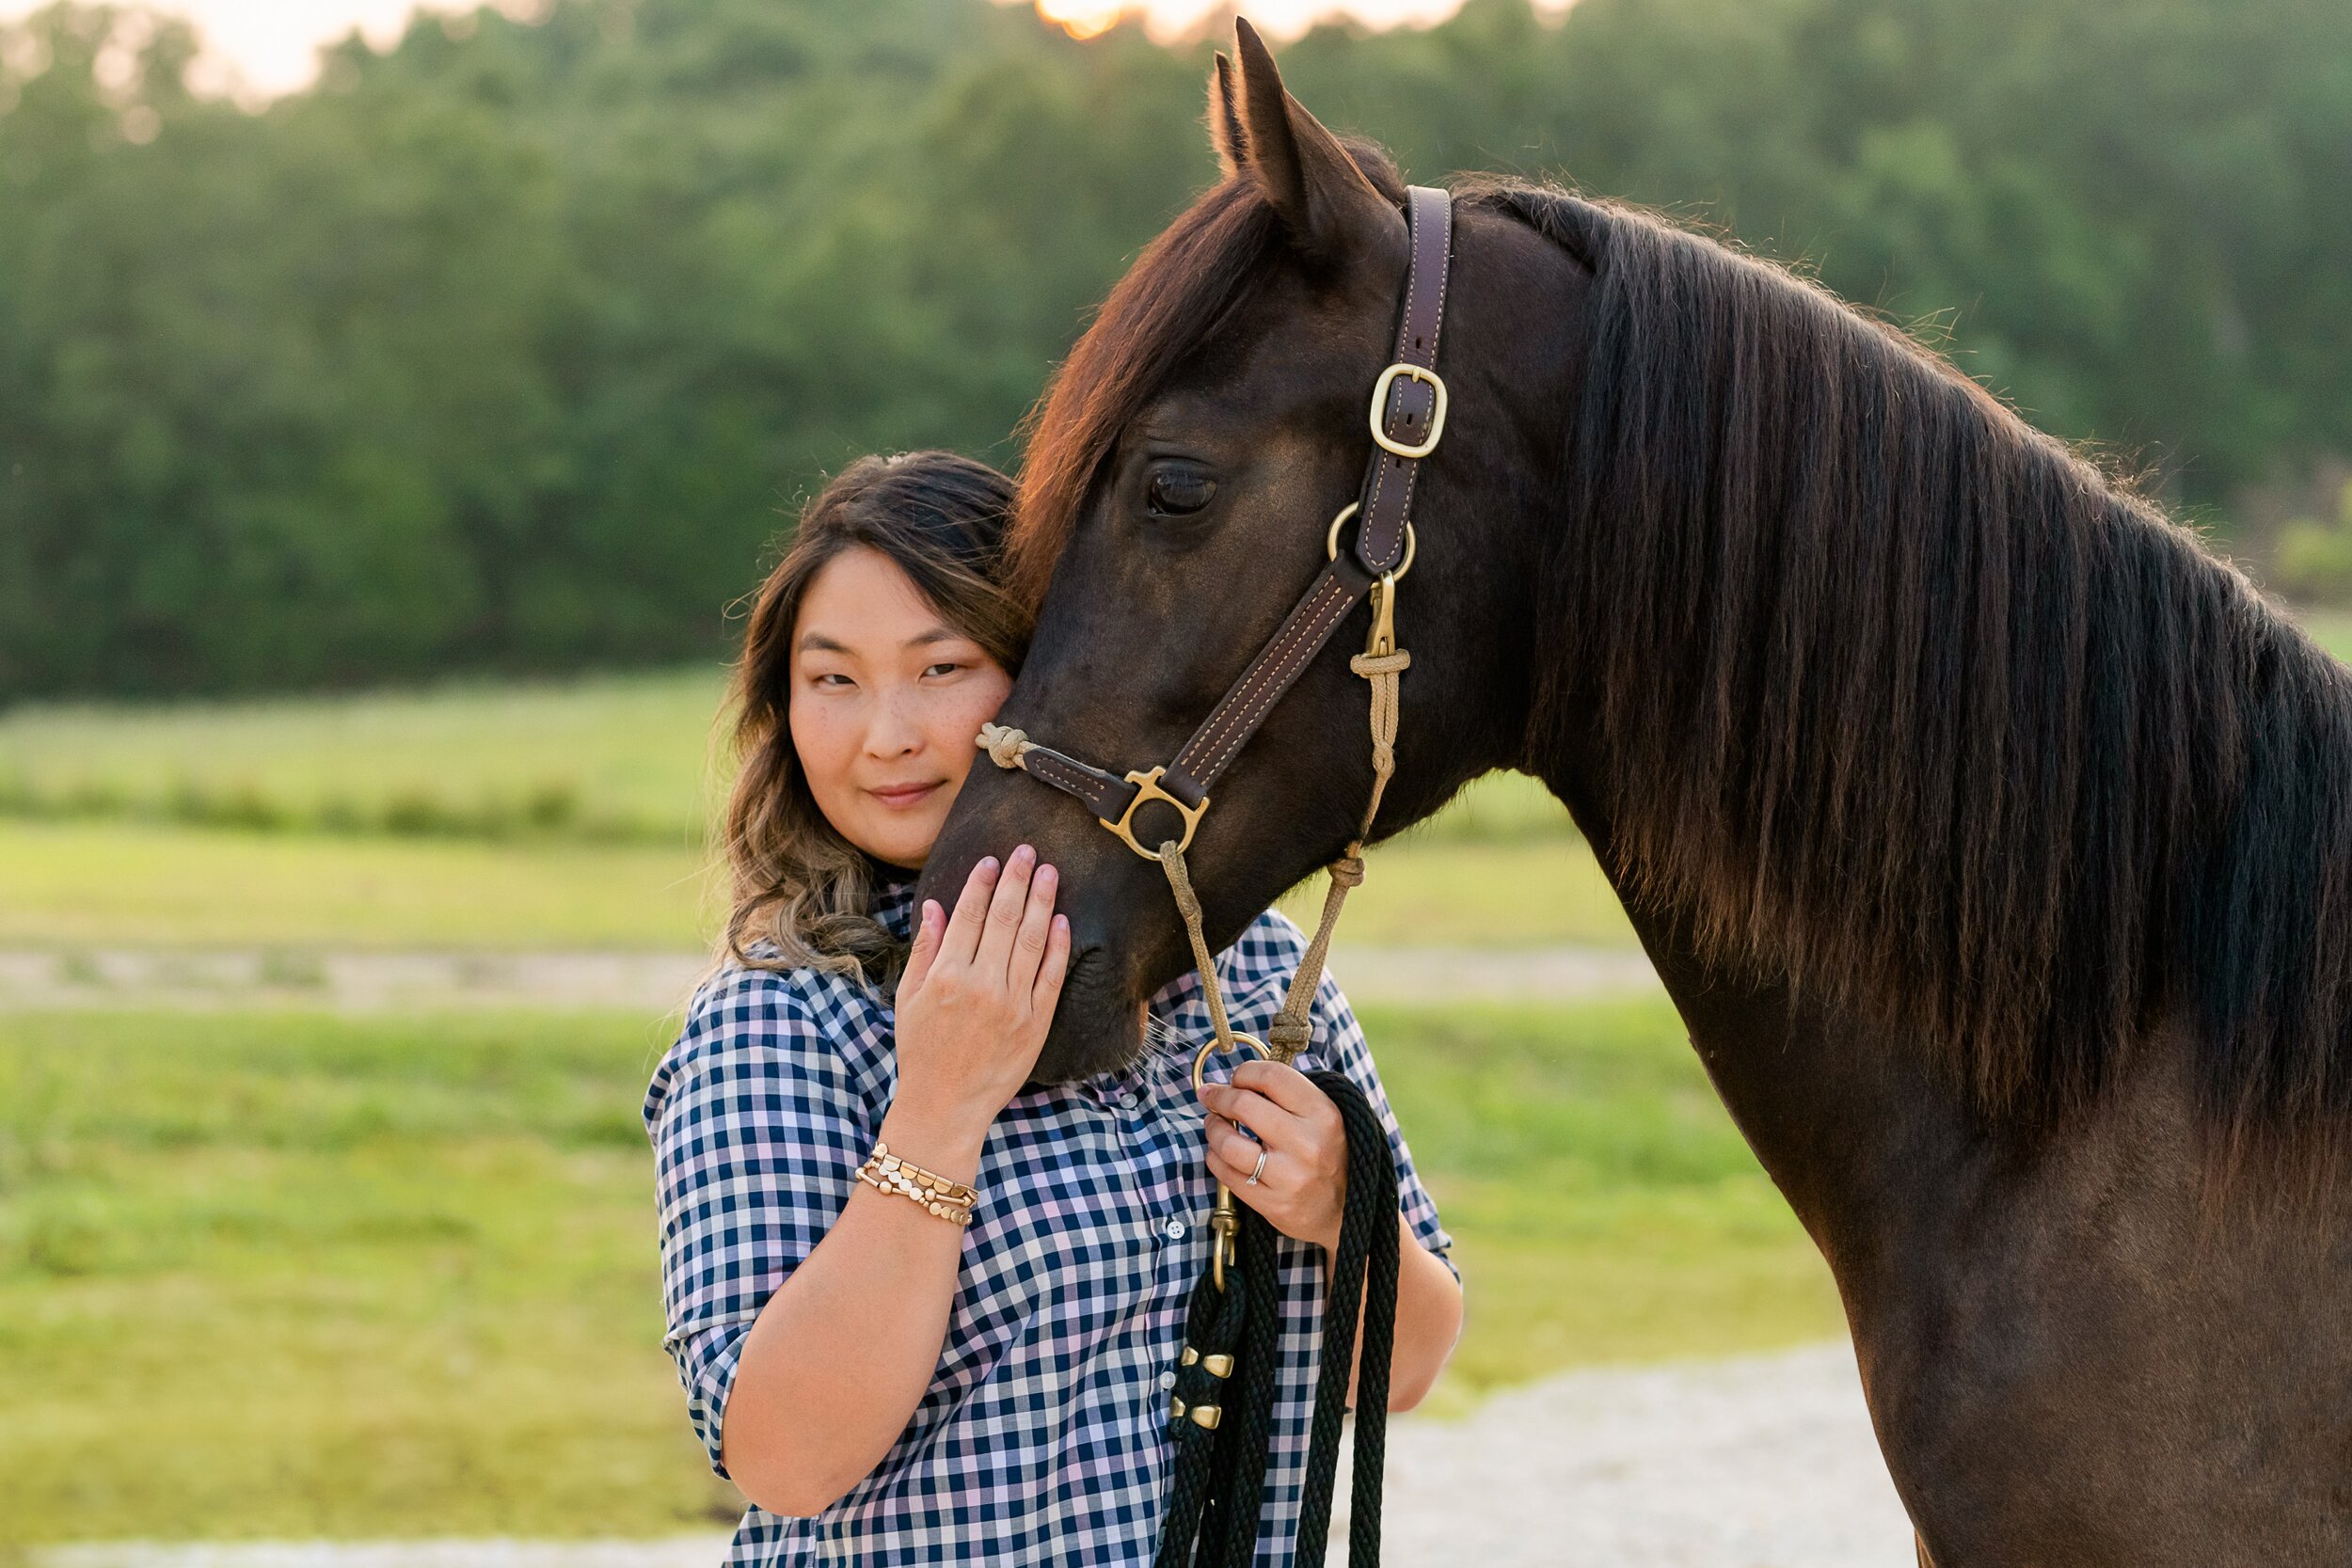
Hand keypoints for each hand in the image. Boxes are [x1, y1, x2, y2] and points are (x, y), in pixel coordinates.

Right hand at [891, 844, 1071, 1136]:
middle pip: (1005, 919)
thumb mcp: (909, 998)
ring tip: (1050, 873)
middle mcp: (982, 986)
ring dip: (1042, 902)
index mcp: (948, 977)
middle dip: (1017, 880)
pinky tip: (1061, 920)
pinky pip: (1051, 976)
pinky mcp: (1036, 1024)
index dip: (982, 884)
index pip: (970, 916)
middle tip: (1028, 851)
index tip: (992, 860)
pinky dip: (1057, 946)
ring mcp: (1013, 1005)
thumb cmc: (921, 1051)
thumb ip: (925, 950)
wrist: (945, 1106)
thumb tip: (934, 905)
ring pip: (1032, 941)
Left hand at [1201, 1059, 1347, 1252]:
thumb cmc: (1325, 1153)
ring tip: (1216, 1125)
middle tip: (1212, 1097)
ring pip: (1228, 1143)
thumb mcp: (1322, 1117)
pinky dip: (1215, 1157)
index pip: (1272, 1077)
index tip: (1237, 1078)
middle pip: (1243, 1105)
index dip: (1245, 1072)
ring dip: (1213, 1128)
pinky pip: (1226, 1174)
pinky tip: (1222, 1152)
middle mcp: (1307, 1144)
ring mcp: (1289, 1177)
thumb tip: (1234, 1080)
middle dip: (1219, 1097)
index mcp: (1323, 1114)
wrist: (1344, 1210)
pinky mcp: (1273, 1204)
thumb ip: (1286, 1095)